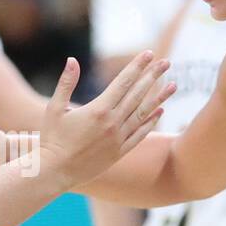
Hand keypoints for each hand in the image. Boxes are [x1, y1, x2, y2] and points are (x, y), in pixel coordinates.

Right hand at [40, 52, 172, 189]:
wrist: (55, 172)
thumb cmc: (51, 139)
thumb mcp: (54, 108)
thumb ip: (66, 83)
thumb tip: (72, 59)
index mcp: (99, 110)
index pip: (123, 82)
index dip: (137, 66)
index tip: (148, 54)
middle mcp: (112, 123)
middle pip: (137, 94)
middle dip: (153, 76)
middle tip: (166, 62)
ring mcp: (118, 139)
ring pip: (143, 113)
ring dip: (159, 98)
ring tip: (173, 85)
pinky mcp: (119, 152)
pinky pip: (140, 134)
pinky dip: (151, 122)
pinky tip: (160, 111)